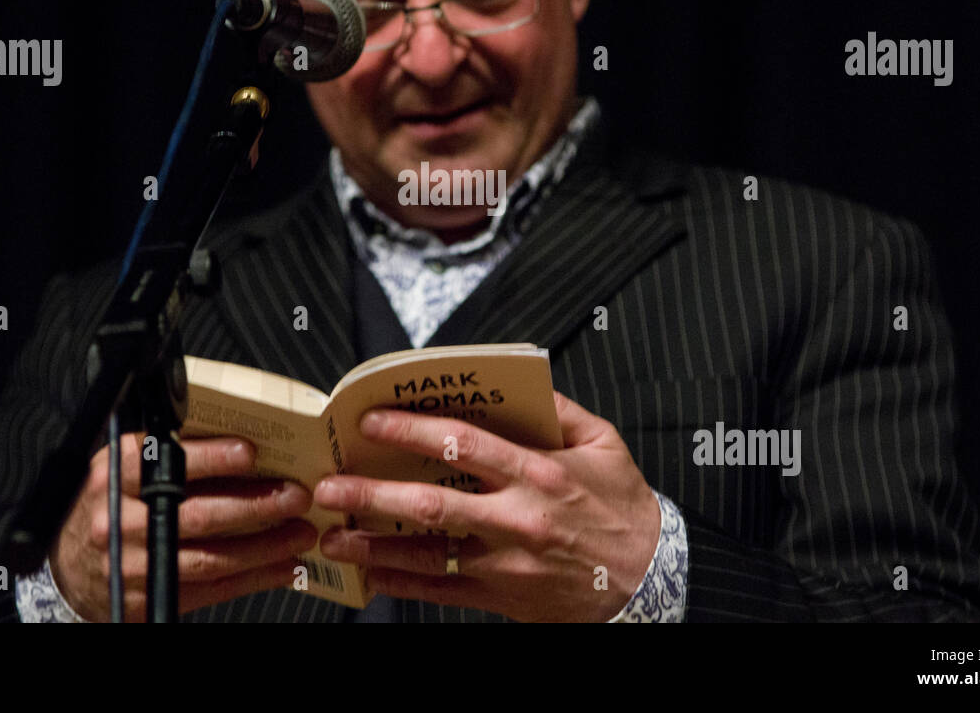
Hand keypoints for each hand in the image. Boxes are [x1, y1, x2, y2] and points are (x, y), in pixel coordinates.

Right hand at [50, 433, 317, 621]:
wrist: (67, 565)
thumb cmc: (108, 504)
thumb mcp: (123, 466)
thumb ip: (167, 454)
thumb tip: (240, 447)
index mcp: (117, 475)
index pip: (169, 464)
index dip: (212, 458)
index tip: (250, 452)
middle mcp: (123, 520)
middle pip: (198, 514)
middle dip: (255, 506)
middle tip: (295, 496)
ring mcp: (134, 564)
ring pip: (210, 558)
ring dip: (263, 548)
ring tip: (300, 534)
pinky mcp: (149, 599)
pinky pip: (210, 590)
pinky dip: (251, 579)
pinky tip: (281, 567)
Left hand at [312, 391, 661, 621]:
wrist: (650, 579)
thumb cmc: (624, 506)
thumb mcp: (604, 443)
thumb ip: (559, 411)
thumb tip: (520, 384)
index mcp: (539, 472)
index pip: (463, 444)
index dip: (411, 431)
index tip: (371, 422)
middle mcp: (517, 517)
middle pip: (431, 503)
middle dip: (373, 494)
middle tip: (329, 486)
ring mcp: (506, 562)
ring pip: (427, 553)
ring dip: (374, 544)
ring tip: (333, 535)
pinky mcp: (502, 595)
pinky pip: (441, 590)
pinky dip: (402, 584)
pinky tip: (371, 573)